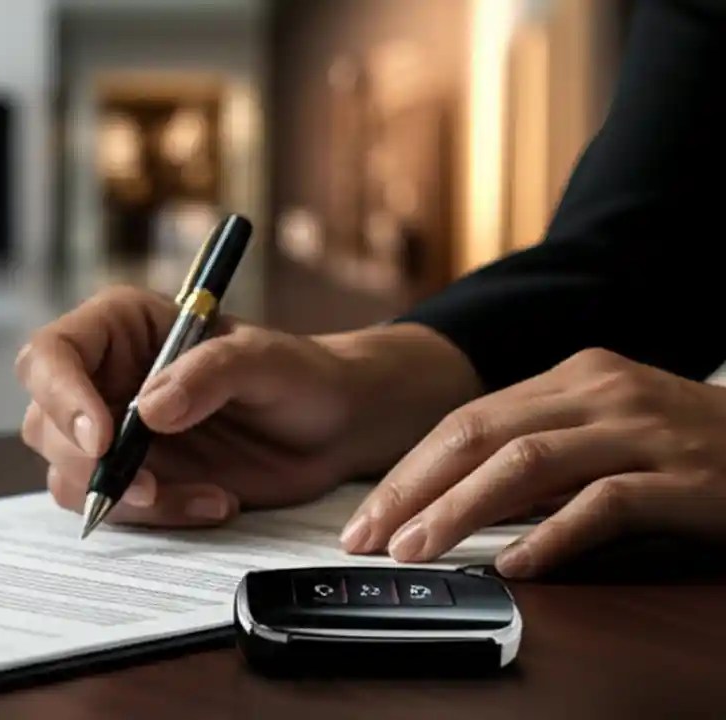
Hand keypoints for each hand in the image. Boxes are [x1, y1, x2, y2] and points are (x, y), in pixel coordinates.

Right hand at [15, 286, 479, 526]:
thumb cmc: (300, 374)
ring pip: (70, 475)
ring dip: (128, 499)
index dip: (61, 397)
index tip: (102, 439)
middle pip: (45, 424)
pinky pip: (116, 509)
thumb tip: (147, 410)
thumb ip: (211, 372)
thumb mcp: (266, 361)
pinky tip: (216, 502)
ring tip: (207, 496)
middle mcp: (104, 378)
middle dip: (88, 464)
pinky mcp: (135, 478)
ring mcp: (114, 432)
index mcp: (120, 327)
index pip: (52, 356)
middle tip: (150, 485)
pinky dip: (160, 517)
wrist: (332, 427)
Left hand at [341, 348, 725, 577]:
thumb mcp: (608, 435)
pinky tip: (513, 563)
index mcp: (574, 376)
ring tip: (416, 550)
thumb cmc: (693, 451)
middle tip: (369, 538)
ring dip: (460, 510)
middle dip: (413, 489)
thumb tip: (454, 503)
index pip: (466, 421)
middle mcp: (601, 392)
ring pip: (527, 463)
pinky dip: (551, 536)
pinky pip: (604, 504)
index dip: (409, 471)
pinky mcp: (687, 478)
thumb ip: (541, 456)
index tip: (367, 517)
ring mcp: (645, 431)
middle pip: (479, 435)